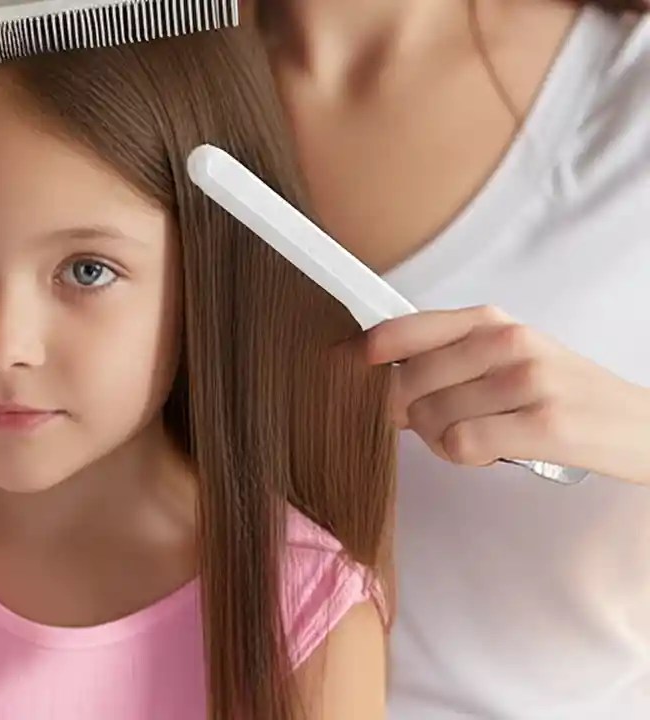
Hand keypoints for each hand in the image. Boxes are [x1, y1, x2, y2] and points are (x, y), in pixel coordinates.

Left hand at [364, 305, 649, 484]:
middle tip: (437, 422)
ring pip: (430, 418)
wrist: (639, 425)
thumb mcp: (502, 359)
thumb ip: (443, 361)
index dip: (364, 355)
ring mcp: (527, 381)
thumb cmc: (559, 393)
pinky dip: (466, 456)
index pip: (404, 330)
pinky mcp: (544, 424)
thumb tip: (371, 377)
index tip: (344, 369)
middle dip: (408, 413)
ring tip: (479, 434)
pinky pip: (461, 444)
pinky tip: (493, 449)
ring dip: (441, 439)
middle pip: (407, 383)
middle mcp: (507, 342)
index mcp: (490, 321)